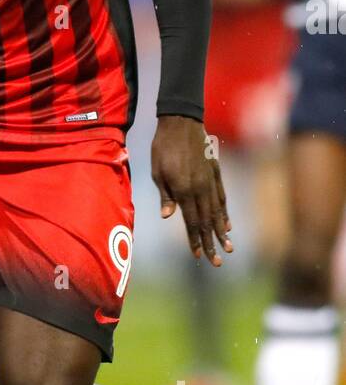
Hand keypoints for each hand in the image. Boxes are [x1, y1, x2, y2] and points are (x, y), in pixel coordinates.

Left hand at [151, 115, 232, 265]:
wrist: (181, 122)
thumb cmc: (163, 147)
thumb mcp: (157, 172)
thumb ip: (165, 195)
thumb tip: (167, 216)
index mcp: (183, 190)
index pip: (190, 221)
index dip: (194, 239)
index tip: (198, 255)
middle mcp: (200, 188)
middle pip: (206, 221)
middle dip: (211, 243)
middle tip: (217, 262)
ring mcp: (210, 181)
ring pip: (217, 211)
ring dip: (221, 231)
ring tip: (228, 247)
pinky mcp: (215, 173)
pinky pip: (222, 197)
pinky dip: (225, 212)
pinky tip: (227, 223)